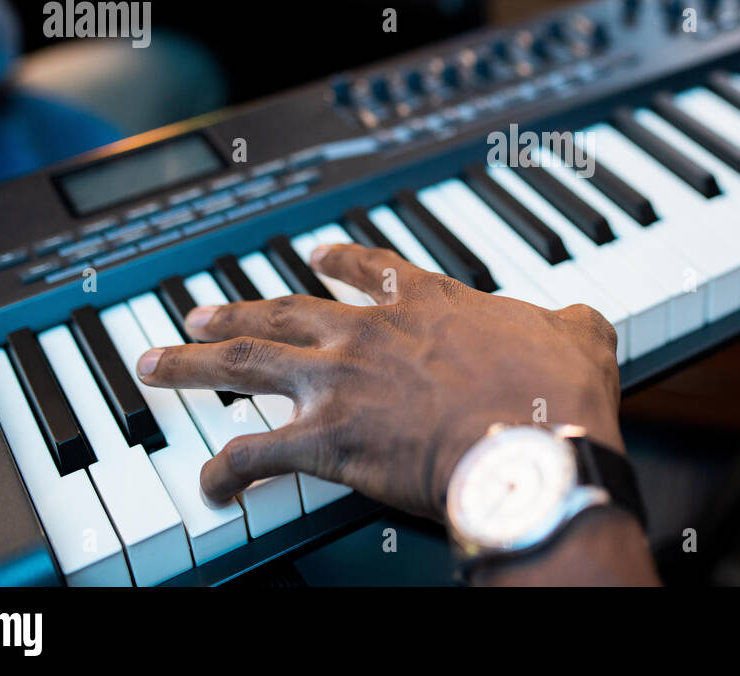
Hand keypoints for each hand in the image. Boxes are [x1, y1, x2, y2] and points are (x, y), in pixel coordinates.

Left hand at [134, 244, 622, 520]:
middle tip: (197, 310)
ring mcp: (339, 386)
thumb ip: (571, 321)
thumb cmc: (552, 395)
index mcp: (428, 304)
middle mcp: (368, 335)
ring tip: (156, 361)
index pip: (369, 270)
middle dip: (233, 309)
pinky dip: (225, 468)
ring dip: (193, 363)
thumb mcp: (578, 336)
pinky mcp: (325, 442)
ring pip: (244, 363)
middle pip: (281, 311)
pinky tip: (209, 482)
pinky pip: (254, 453)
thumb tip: (582, 320)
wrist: (527, 445)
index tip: (316, 257)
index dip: (338, 263)